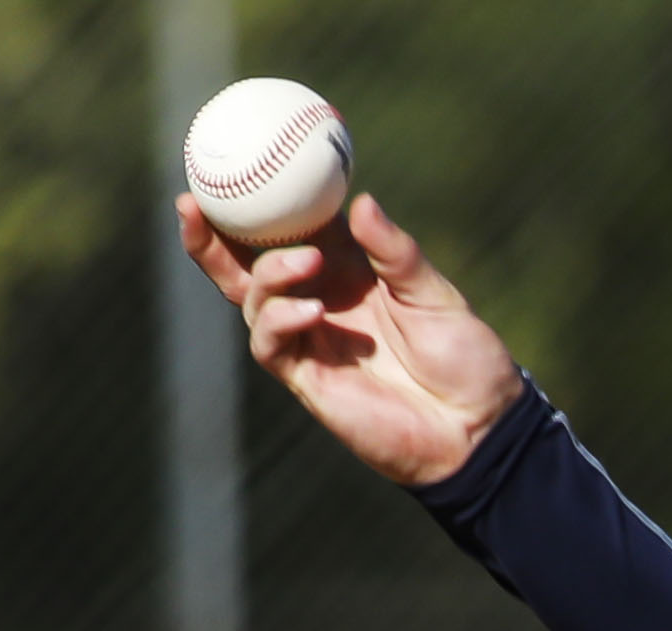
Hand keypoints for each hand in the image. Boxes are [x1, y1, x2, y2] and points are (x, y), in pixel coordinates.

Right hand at [177, 191, 522, 486]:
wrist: (479, 425)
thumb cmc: (465, 357)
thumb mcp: (434, 294)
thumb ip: (395, 252)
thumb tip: (360, 201)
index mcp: (346, 272)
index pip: (286, 230)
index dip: (255, 202)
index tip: (233, 164)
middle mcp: (318, 300)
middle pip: (244, 266)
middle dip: (210, 237)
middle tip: (192, 203)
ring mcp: (309, 340)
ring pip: (252, 300)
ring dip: (270, 273)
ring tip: (308, 262)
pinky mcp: (308, 379)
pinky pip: (270, 345)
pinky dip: (279, 320)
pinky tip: (311, 310)